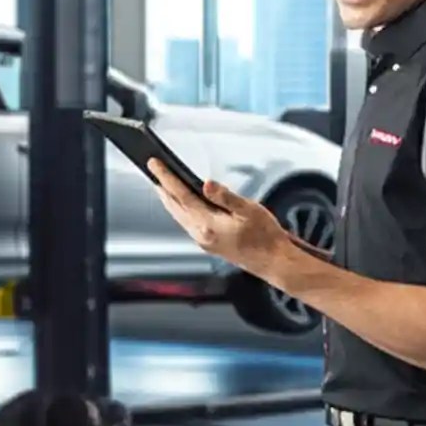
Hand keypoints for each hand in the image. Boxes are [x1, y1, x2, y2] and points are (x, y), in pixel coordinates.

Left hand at [147, 158, 289, 275]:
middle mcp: (201, 235)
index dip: (166, 177)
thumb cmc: (265, 236)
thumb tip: (206, 183)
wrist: (273, 262)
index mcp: (209, 225)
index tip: (154, 163)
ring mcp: (203, 241)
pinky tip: (181, 203)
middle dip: (162, 187)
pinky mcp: (208, 244)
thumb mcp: (248, 210)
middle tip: (152, 170)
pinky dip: (179, 209)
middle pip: (174, 206)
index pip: (181, 195)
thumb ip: (225, 196)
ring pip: (179, 216)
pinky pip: (186, 223)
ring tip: (162, 184)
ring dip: (169, 199)